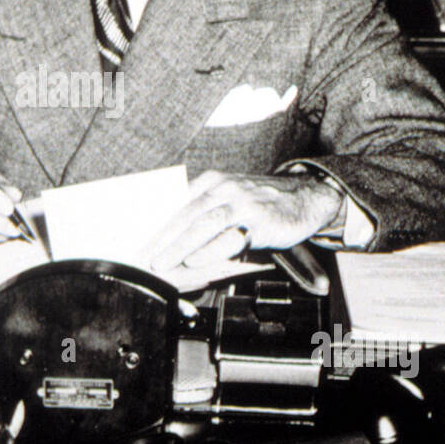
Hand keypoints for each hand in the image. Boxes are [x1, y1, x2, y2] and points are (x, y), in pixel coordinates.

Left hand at [145, 170, 342, 276]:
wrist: (307, 198)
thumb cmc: (262, 203)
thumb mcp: (229, 196)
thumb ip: (203, 210)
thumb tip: (170, 236)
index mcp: (213, 181)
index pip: (177, 202)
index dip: (155, 223)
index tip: (137, 241)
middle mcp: (226, 189)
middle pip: (186, 214)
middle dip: (161, 238)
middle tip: (143, 256)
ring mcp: (244, 204)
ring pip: (205, 224)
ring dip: (180, 245)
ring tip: (162, 262)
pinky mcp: (261, 222)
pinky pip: (231, 237)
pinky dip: (211, 250)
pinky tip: (195, 260)